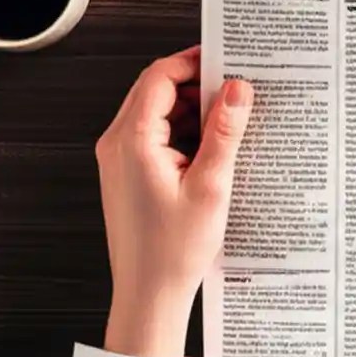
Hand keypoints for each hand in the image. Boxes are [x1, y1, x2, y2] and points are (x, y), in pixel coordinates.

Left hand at [94, 46, 253, 356]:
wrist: (149, 295)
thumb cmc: (173, 251)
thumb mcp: (210, 186)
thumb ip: (224, 133)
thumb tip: (237, 90)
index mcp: (132, 141)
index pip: (159, 77)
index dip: (192, 63)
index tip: (224, 61)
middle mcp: (118, 145)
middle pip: (156, 91)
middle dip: (197, 87)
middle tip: (236, 92)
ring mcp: (120, 160)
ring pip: (159, 114)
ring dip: (194, 113)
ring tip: (231, 126)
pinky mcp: (129, 174)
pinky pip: (158, 137)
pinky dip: (185, 135)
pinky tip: (214, 151)